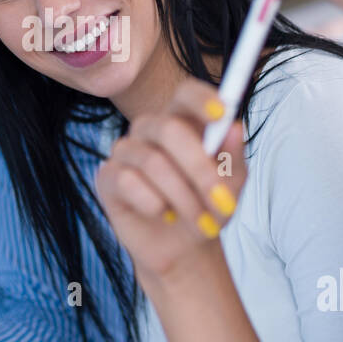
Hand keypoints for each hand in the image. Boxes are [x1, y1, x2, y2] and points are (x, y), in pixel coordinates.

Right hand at [95, 76, 247, 284]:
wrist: (183, 247)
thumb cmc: (207, 206)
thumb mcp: (231, 185)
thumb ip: (233, 156)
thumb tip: (234, 127)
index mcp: (183, 119)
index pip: (186, 93)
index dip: (202, 99)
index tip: (222, 114)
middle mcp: (151, 128)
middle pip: (168, 129)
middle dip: (200, 169)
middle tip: (223, 202)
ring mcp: (126, 150)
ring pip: (152, 162)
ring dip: (184, 199)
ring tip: (201, 223)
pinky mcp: (107, 177)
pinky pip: (128, 182)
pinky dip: (154, 205)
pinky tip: (163, 214)